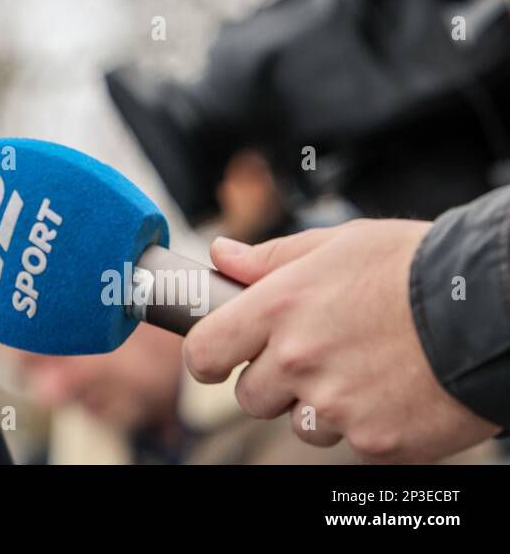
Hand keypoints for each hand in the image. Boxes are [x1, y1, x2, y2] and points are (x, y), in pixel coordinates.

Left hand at [182, 219, 499, 462]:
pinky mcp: (376, 441)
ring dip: (320, 405)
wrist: (491, 309)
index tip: (219, 358)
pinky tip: (396, 388)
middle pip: (251, 396)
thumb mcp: (338, 244)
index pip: (205, 352)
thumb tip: (222, 255)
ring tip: (366, 368)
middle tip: (315, 355)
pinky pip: (352, 440)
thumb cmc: (416, 267)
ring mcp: (336, 406)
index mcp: (278, 308)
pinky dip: (369, 422)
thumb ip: (271, 258)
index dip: (208, 358)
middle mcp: (298, 361)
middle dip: (273, 380)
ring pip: (300, 423)